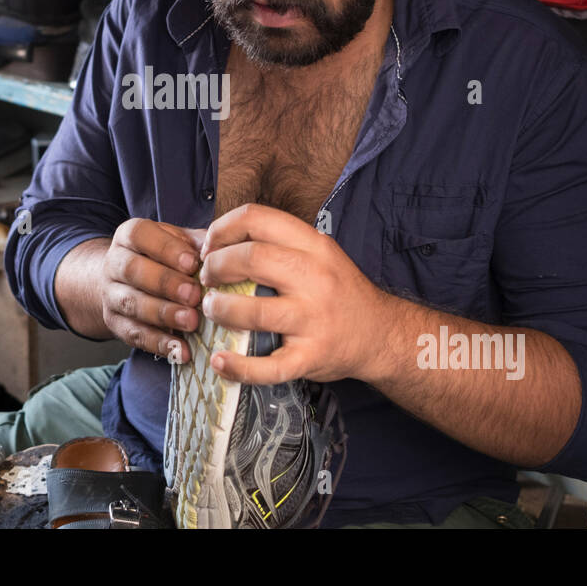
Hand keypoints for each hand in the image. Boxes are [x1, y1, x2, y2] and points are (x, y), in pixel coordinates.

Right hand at [100, 218, 206, 362]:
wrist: (125, 280)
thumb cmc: (162, 257)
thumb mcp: (178, 241)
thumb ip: (197, 242)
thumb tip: (222, 249)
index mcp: (129, 235)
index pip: (139, 235)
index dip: (165, 249)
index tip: (192, 263)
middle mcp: (114, 262)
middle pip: (132, 270)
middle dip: (165, 283)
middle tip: (194, 295)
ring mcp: (111, 294)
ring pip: (132, 304)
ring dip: (163, 314)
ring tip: (191, 322)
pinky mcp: (115, 323)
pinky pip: (134, 334)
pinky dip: (159, 344)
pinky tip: (181, 350)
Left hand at [198, 203, 388, 383]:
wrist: (380, 334)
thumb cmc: (337, 292)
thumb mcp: (317, 255)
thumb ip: (276, 245)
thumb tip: (213, 241)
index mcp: (314, 245)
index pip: (257, 218)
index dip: (222, 230)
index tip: (209, 246)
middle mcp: (315, 278)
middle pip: (252, 258)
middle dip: (216, 267)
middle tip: (206, 279)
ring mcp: (314, 319)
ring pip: (255, 311)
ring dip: (220, 309)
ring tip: (211, 309)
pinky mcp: (311, 356)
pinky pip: (269, 366)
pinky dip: (238, 366)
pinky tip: (220, 361)